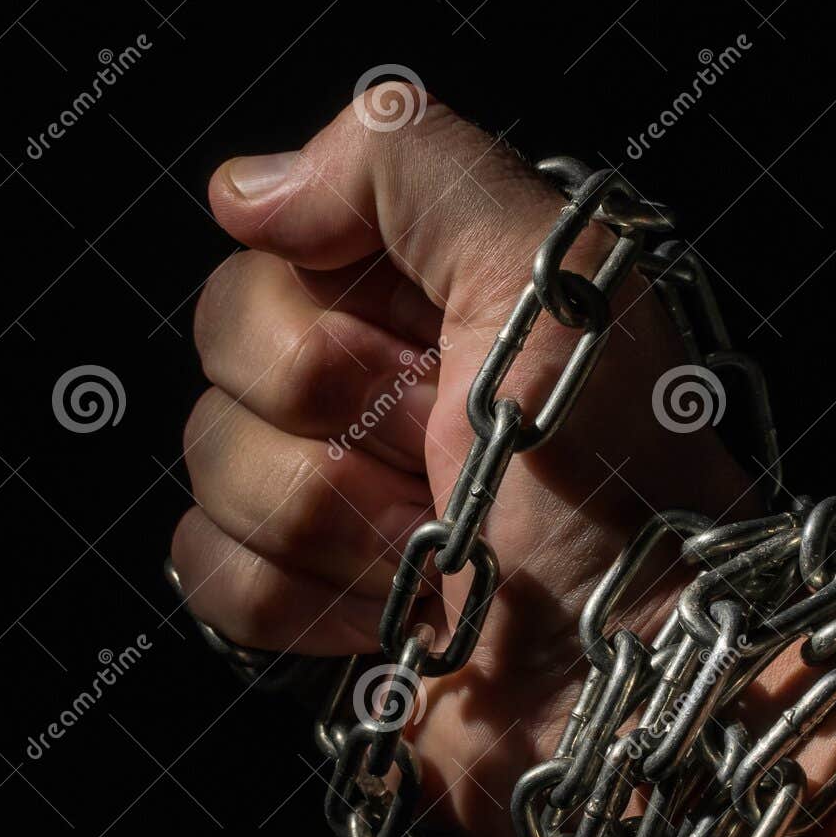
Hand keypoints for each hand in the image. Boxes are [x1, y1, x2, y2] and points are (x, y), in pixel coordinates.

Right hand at [171, 87, 757, 836]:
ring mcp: (337, 494)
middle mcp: (377, 380)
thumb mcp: (547, 267)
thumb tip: (244, 189)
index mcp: (427, 290)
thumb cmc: (616, 478)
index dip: (336, 317)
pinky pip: (207, 569)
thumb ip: (405, 162)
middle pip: (229, 352)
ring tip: (440, 554)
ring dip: (336, 524)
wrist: (629, 674)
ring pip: (213, 464)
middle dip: (341, 420)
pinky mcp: (309, 598)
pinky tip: (394, 618)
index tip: (435, 361)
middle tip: (444, 461)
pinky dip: (298, 602)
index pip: (274, 250)